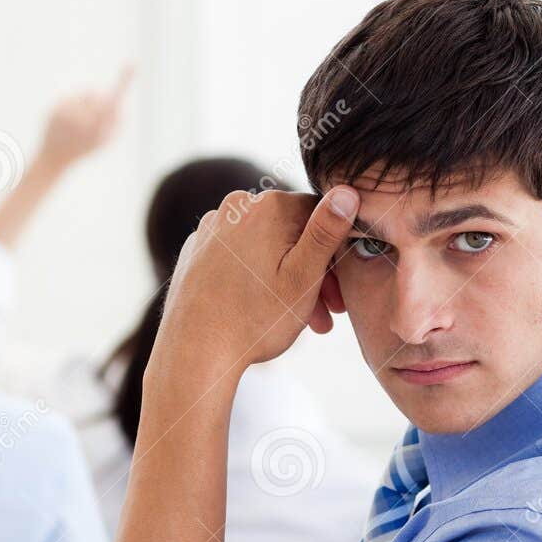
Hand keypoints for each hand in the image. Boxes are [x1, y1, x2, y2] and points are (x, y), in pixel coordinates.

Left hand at [36, 65, 132, 171]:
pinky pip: (70, 96)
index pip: (112, 102)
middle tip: (92, 119)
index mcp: (99, 128)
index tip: (132, 63)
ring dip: (85, 103)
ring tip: (75, 122)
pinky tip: (65, 120)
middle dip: (99, 102)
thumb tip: (118, 103)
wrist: (53, 158)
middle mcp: (82, 119)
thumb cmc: (84, 148)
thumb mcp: (105, 140)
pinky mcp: (54, 107)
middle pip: (98, 96)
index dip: (123, 82)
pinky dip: (71, 105)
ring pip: (84, 94)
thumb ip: (116, 121)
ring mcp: (66, 112)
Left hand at [148, 187, 358, 391]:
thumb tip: (348, 191)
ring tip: (302, 321)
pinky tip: (264, 309)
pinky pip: (240, 256)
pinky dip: (256, 278)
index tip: (341, 291)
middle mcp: (236, 207)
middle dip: (314, 273)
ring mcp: (213, 228)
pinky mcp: (198, 250)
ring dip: (288, 279)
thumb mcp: (304, 277)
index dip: (337, 254)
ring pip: (267, 247)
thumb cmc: (254, 320)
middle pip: (292, 233)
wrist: (193, 351)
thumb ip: (327, 231)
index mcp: (268, 207)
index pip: (321, 215)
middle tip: (327, 315)